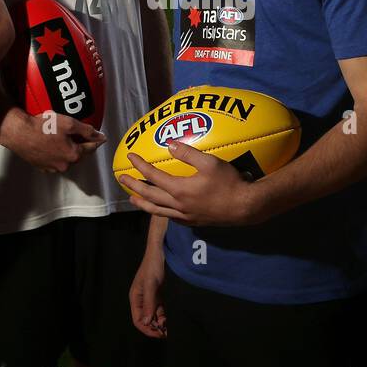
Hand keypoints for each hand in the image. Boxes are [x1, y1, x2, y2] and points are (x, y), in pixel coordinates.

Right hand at [0, 108, 105, 172]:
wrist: (18, 133)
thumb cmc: (42, 127)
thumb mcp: (68, 123)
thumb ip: (85, 130)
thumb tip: (98, 134)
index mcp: (73, 155)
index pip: (91, 147)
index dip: (97, 140)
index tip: (102, 137)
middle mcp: (64, 165)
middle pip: (79, 155)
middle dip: (83, 146)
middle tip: (84, 137)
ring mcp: (51, 167)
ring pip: (66, 159)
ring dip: (68, 151)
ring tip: (66, 140)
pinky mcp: (40, 166)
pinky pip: (54, 161)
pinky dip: (56, 154)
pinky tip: (53, 145)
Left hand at [119, 142, 267, 226]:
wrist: (245, 207)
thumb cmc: (229, 183)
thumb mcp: (210, 163)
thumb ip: (188, 153)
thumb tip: (170, 145)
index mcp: (179, 189)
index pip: (153, 176)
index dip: (140, 166)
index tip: (131, 157)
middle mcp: (178, 205)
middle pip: (150, 195)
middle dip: (134, 186)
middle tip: (122, 179)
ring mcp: (185, 215)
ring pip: (157, 210)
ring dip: (143, 203)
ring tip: (132, 199)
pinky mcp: (193, 222)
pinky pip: (170, 217)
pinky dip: (159, 212)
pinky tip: (159, 209)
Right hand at [129, 244, 166, 337]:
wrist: (160, 252)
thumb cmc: (152, 267)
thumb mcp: (151, 285)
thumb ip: (149, 303)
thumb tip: (147, 322)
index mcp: (135, 298)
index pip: (138, 320)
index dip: (147, 329)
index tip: (158, 333)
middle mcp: (141, 300)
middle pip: (146, 319)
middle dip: (155, 327)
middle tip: (167, 332)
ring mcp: (150, 297)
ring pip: (154, 315)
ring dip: (161, 322)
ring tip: (170, 327)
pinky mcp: (158, 294)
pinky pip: (160, 309)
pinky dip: (165, 315)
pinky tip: (171, 318)